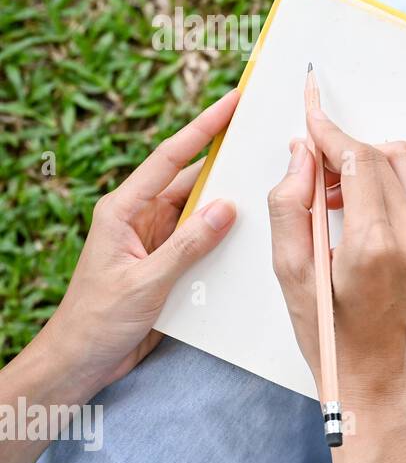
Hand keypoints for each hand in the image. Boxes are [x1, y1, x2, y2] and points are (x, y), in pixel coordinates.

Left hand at [45, 89, 240, 388]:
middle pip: (191, 178)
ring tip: (268, 183)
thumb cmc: (97, 321)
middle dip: (227, 158)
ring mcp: (154, 239)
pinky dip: (226, 234)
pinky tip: (252, 233)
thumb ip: (187, 244)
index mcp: (122, 210)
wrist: (80, 361)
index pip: (169, 158)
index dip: (203, 127)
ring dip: (230, 201)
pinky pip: (203, 238)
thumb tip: (227, 206)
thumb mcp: (145, 282)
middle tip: (263, 137)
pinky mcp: (167, 261)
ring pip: (201, 209)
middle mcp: (139, 218)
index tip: (230, 102)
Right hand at [267, 105, 405, 411]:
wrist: (377, 379)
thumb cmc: (332, 337)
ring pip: (403, 166)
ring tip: (327, 192)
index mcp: (376, 244)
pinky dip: (381, 182)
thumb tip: (301, 156)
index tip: (310, 114)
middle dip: (342, 146)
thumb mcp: (292, 274)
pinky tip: (351, 207)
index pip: (357, 159)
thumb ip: (290, 207)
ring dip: (363, 162)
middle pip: (381, 155)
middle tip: (308, 162)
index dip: (330, 131)